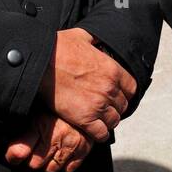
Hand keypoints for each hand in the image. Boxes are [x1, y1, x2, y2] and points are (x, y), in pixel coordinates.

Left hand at [5, 109, 92, 171]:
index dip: (12, 156)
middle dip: (31, 160)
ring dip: (47, 164)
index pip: (19, 152)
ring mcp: (71, 145)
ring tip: (46, 151)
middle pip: (35, 165)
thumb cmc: (55, 104)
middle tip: (31, 151)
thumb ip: (21, 127)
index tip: (12, 155)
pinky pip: (68, 169)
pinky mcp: (84, 150)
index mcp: (40, 124)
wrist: (83, 99)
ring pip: (51, 169)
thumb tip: (2, 141)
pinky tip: (61, 153)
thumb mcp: (36, 109)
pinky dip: (64, 164)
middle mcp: (55, 137)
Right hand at [37, 28, 137, 142]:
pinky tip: (93, 131)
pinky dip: (99, 134)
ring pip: (113, 121)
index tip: (116, 94)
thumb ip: (95, 40)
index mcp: (112, 69)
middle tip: (104, 108)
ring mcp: (98, 105)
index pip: (131, 88)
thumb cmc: (57, 48)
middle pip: (122, 106)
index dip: (124, 92)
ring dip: (107, 121)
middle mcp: (109, 89)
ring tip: (99, 120)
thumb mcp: (82, 36)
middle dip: (114, 107)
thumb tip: (96, 40)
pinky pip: (101, 133)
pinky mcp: (84, 119)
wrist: (40, 63)